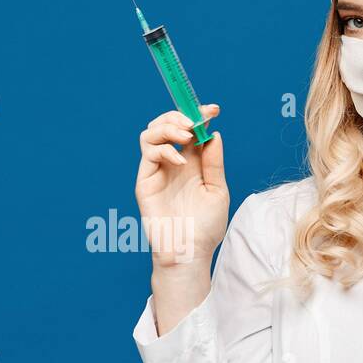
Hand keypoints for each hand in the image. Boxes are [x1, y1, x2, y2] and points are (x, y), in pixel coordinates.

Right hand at [134, 105, 227, 269]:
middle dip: (179, 115)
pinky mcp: (145, 181)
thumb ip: (213, 162)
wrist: (189, 252)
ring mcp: (157, 170)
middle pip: (166, 125)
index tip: (212, 110)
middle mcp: (172, 163)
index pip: (190, 129)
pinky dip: (163, 149)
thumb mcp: (217, 190)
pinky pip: (148, 153)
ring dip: (168, 126)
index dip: (198, 114)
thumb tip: (213, 133)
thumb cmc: (205, 227)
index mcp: (192, 162)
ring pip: (151, 133)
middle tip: (194, 121)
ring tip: (185, 135)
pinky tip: (179, 161)